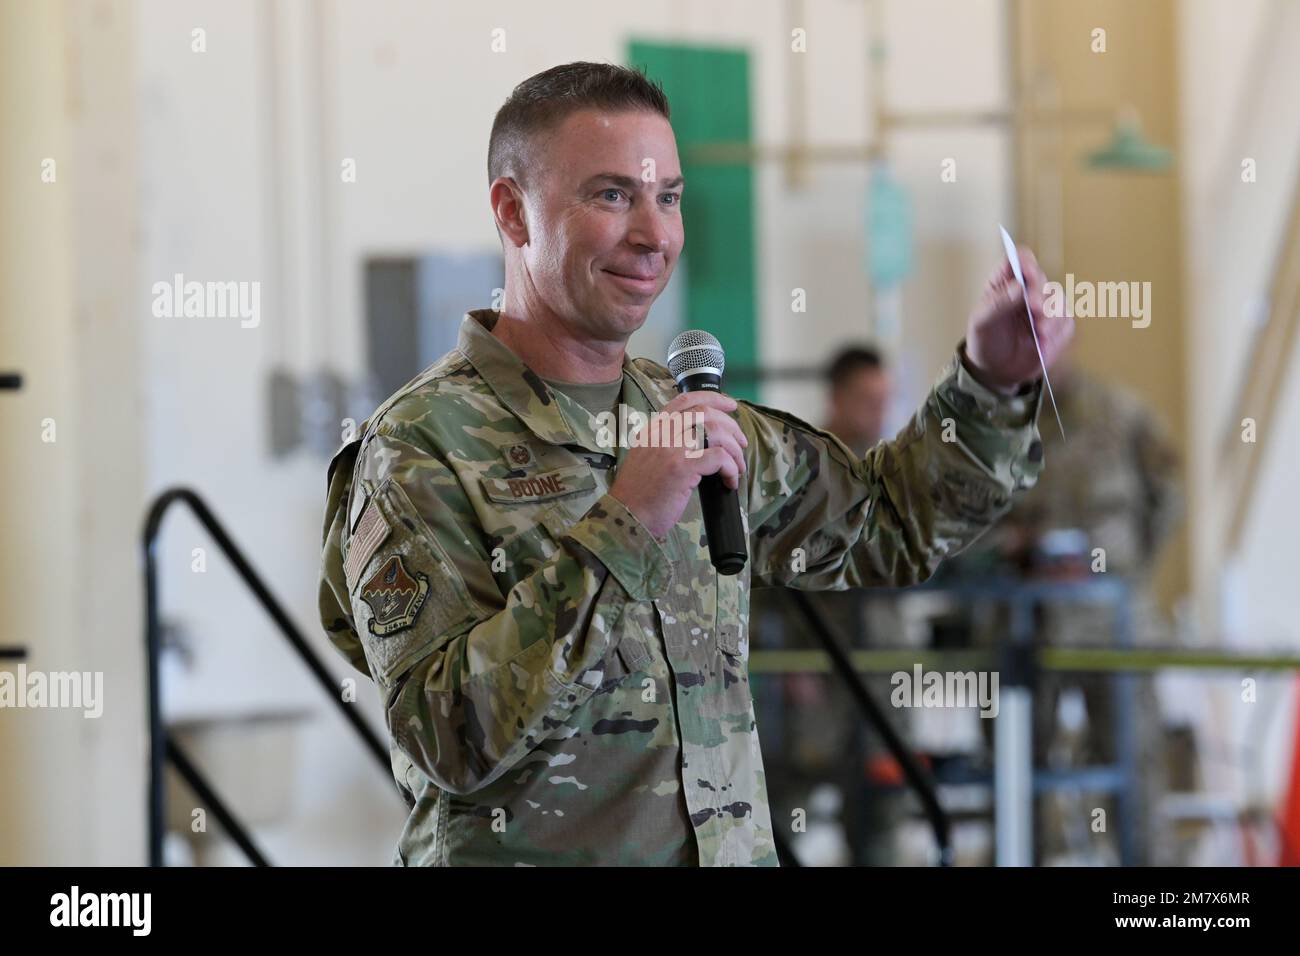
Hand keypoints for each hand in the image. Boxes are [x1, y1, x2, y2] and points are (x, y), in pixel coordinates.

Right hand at [608, 391, 747, 539]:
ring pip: (717, 432)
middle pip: (706, 412)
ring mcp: (672, 447)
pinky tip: (730, 480)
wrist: (627, 515)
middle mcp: (662, 432)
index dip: (712, 398)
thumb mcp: (646, 457)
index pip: (685, 399)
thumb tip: (701, 440)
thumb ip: (666, 443)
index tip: (730, 405)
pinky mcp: (683, 466)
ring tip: (739, 466)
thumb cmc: (639, 494)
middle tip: (741, 442)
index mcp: (653, 429)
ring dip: (734, 449)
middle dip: (731, 425)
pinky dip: (732, 468)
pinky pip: (720, 457)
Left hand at [965, 245, 1074, 393]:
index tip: (1029, 275)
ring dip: (1053, 317)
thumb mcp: (981, 323)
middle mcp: (1027, 290)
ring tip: (1040, 334)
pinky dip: (1058, 335)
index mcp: (1004, 282)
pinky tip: (1044, 346)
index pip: (1019, 259)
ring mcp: (1045, 307)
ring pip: (1060, 301)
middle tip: (1037, 311)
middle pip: (1043, 279)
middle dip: (1042, 295)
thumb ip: (997, 304)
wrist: (995, 370)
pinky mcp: (1057, 326)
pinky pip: (1067, 324)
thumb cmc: (984, 341)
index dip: (1027, 263)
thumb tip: (1019, 286)